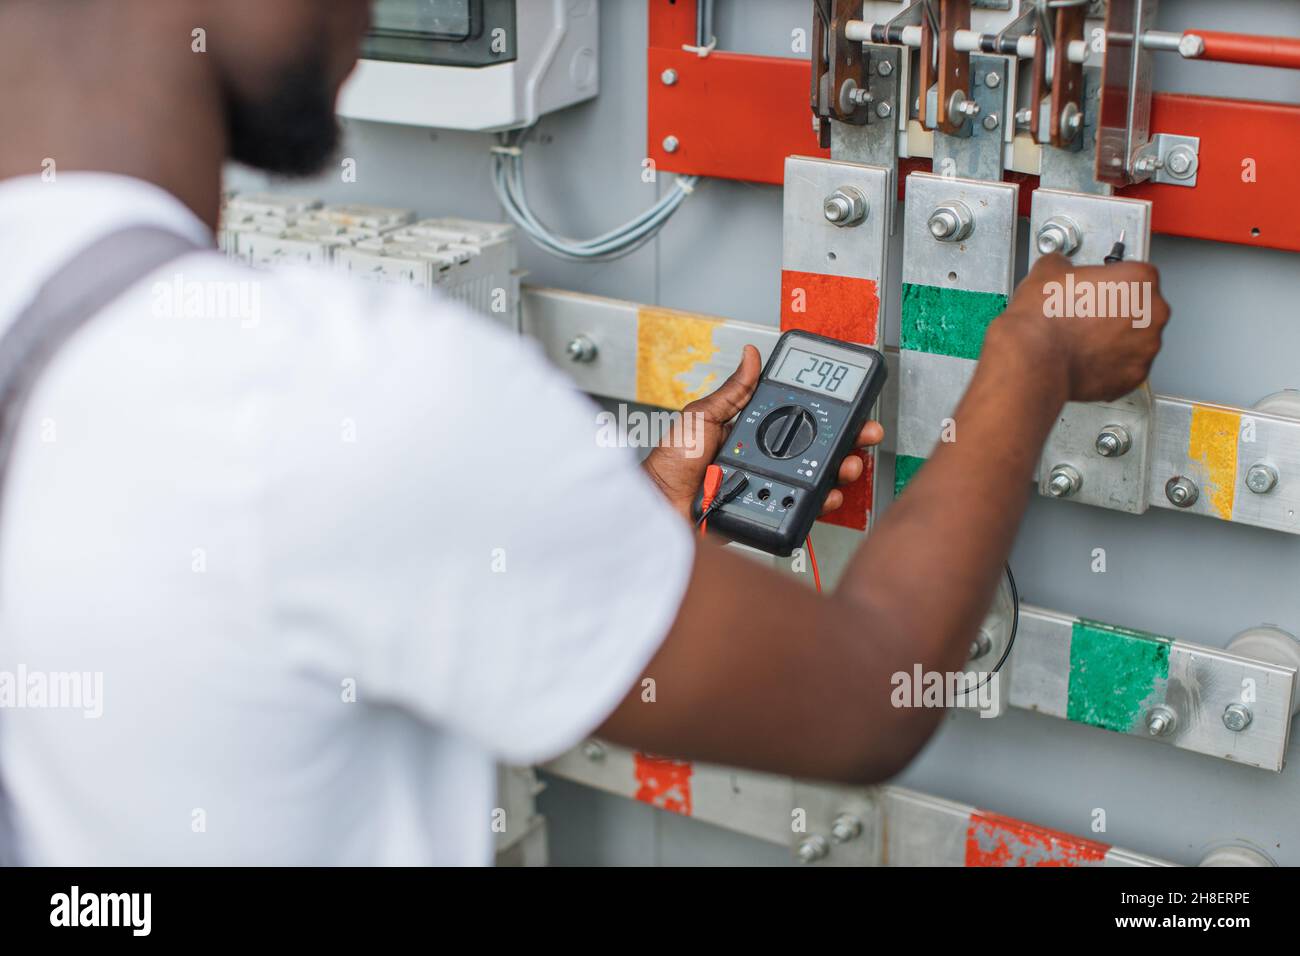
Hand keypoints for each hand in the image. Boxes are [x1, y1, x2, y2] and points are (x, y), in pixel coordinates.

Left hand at [643, 345, 884, 521]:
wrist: (659, 506)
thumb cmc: (671, 463)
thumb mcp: (702, 417)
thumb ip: (732, 393)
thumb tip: (750, 356)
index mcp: (750, 433)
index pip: (797, 419)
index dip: (826, 414)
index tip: (849, 406)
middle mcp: (763, 459)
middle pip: (815, 449)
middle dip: (845, 442)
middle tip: (862, 436)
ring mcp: (767, 486)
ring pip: (815, 479)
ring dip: (839, 471)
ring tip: (847, 465)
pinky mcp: (766, 513)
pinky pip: (800, 508)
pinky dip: (820, 503)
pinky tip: (829, 495)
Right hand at [993, 253, 1169, 402]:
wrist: (1034, 359)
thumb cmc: (1045, 319)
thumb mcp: (1048, 271)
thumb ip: (1066, 265)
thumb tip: (1061, 269)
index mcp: (1140, 279)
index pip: (1137, 274)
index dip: (1114, 282)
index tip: (1099, 289)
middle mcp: (1153, 312)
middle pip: (1144, 307)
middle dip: (1120, 312)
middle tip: (1090, 315)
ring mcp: (1147, 347)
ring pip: (1137, 339)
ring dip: (1117, 339)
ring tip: (1085, 339)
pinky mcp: (1135, 376)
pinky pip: (1127, 367)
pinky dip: (1111, 365)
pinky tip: (1088, 358)